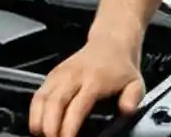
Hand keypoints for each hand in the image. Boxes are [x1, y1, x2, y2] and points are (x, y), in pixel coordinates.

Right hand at [29, 36, 144, 136]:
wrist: (111, 43)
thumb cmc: (121, 68)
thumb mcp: (135, 83)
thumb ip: (132, 98)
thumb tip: (126, 110)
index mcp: (95, 80)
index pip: (77, 107)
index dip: (69, 126)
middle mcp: (74, 75)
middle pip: (54, 103)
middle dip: (50, 126)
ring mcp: (60, 74)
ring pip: (41, 99)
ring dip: (38, 120)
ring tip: (42, 135)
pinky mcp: (52, 75)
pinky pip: (38, 95)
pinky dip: (35, 112)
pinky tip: (39, 125)